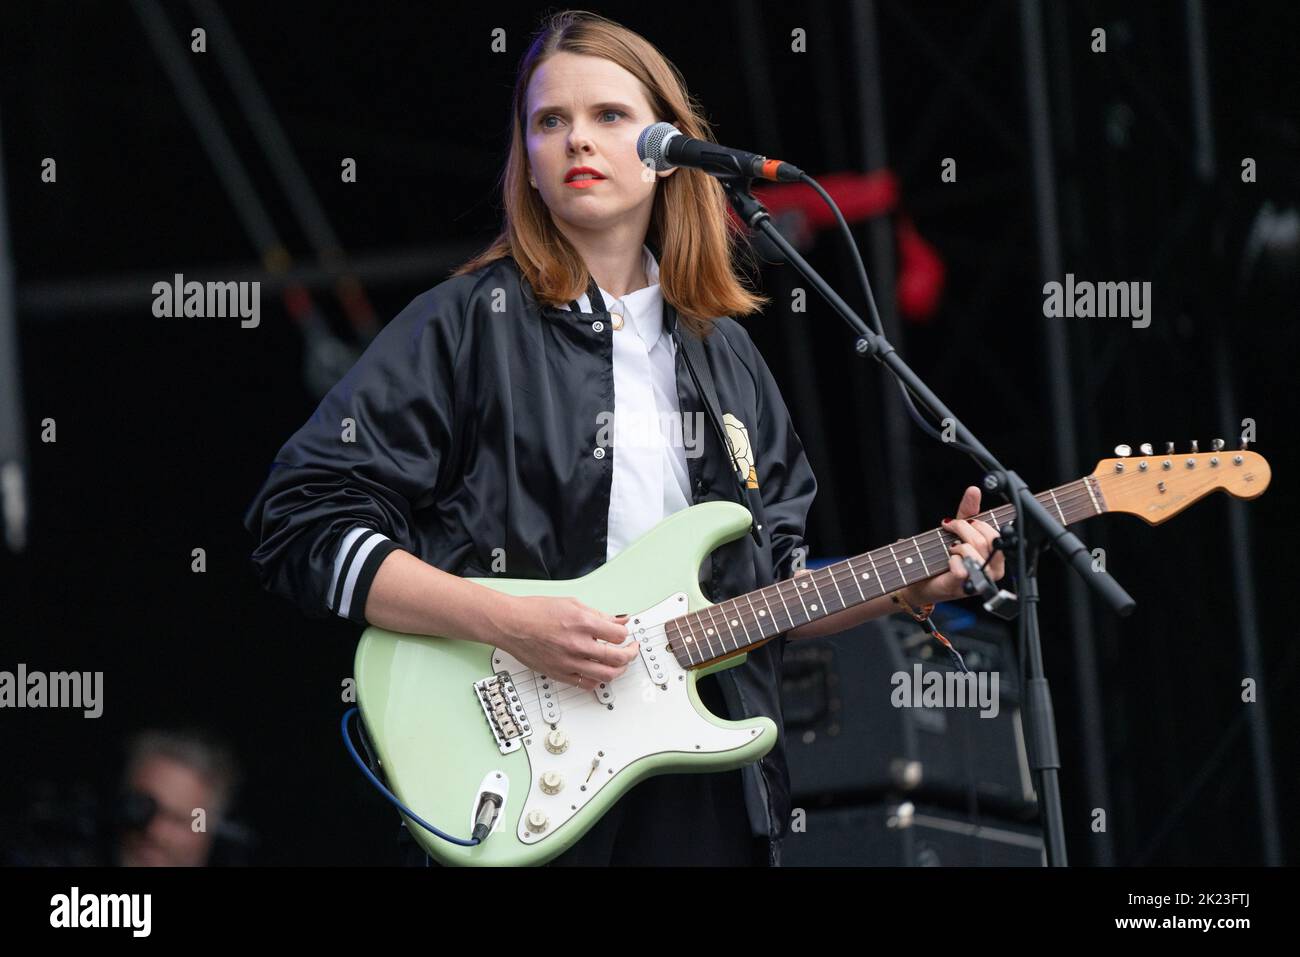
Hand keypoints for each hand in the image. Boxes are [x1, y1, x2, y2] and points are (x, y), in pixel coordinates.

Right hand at [492, 595, 639, 689]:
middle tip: (631, 650)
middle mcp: (578, 644)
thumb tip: (619, 620)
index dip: (625, 633)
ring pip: (606, 675)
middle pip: (618, 657)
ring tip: (618, 663)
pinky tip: (598, 672)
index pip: (619, 635)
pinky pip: (586, 684)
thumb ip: (599, 615)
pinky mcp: (559, 674)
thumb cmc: (535, 612)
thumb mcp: (572, 603)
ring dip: (618, 670)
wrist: (511, 624)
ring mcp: (569, 662)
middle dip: (631, 653)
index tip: (623, 633)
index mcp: (583, 623)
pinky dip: (597, 680)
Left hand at [902, 486, 1005, 605]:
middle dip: (962, 530)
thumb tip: (974, 490)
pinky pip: (961, 566)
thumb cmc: (943, 557)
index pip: (996, 534)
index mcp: (998, 556)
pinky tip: (949, 563)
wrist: (922, 579)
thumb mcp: (958, 530)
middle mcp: (994, 570)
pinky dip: (951, 560)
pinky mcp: (964, 587)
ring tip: (951, 550)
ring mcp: (981, 581)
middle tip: (950, 530)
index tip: (964, 522)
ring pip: (973, 550)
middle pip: (983, 540)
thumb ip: (968, 511)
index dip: (977, 524)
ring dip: (956, 546)